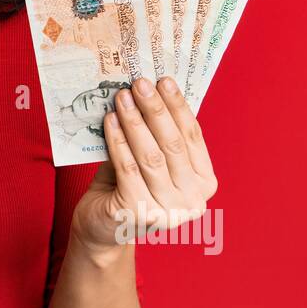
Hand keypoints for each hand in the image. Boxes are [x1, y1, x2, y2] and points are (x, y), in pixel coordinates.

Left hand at [70, 75, 216, 253]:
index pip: (193, 137)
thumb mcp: (150, 160)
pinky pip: (128, 168)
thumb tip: (150, 91)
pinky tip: (109, 121)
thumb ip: (157, 135)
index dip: (178, 107)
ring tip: (122, 97)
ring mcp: (168, 211)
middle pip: (173, 144)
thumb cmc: (127, 186)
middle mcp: (193, 201)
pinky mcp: (139, 213)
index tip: (164, 80)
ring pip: (151, 156)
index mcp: (204, 184)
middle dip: (155, 110)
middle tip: (140, 83)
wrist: (102, 226)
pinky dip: (118, 141)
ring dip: (135, 122)